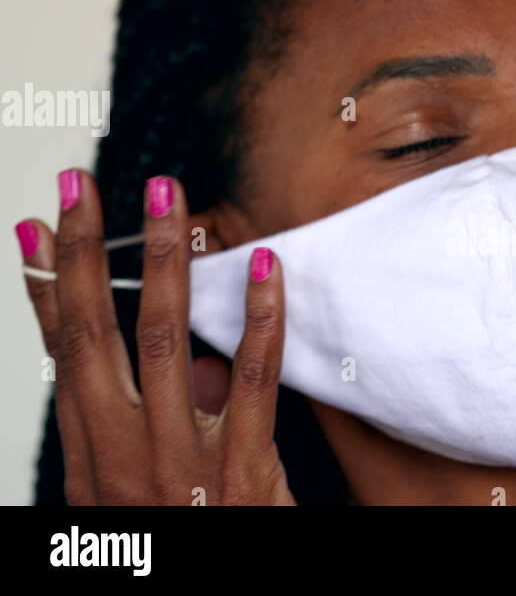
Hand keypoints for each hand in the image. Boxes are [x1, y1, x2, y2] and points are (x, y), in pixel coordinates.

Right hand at [17, 172, 294, 504]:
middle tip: (82, 183)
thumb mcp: (135, 493)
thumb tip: (198, 352)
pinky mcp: (244, 466)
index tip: (38, 227)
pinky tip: (266, 263)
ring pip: (168, 340)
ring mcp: (182, 457)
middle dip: (88, 253)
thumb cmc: (179, 542)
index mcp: (93, 454)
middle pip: (97, 333)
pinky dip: (260, 316)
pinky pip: (255, 377)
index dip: (47, 286)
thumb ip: (153, 419)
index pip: (63, 353)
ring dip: (166, 260)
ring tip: (168, 195)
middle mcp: (125, 449)